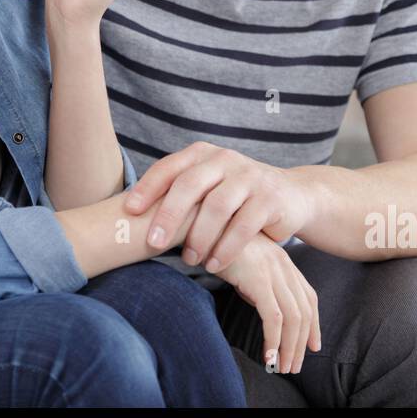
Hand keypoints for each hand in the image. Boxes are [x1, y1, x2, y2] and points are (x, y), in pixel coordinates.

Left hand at [126, 142, 312, 272]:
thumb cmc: (234, 197)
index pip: (169, 167)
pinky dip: (226, 248)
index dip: (147, 188)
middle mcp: (225, 159)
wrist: (289, 196)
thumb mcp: (206, 188)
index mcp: (202, 154)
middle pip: (190, 184)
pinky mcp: (270, 197)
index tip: (128, 212)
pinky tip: (214, 264)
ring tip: (190, 260)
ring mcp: (249, 176)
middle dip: (169, 216)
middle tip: (153, 244)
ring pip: (218, 206)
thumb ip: (177, 194)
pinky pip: (244, 225)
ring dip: (199, 237)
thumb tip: (127, 218)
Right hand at [212, 232, 321, 373]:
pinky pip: (274, 317)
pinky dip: (274, 340)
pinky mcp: (257, 278)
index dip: (314, 324)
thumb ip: (258, 281)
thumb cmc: (214, 244)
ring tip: (281, 367)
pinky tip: (269, 357)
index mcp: (282, 259)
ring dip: (289, 347)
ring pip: (293, 318)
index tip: (313, 346)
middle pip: (304, 310)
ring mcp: (272, 270)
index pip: (308, 296)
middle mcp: (282, 264)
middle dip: (301, 343)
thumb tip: (263, 305)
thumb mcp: (245, 263)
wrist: (197, 224)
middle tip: (294, 367)